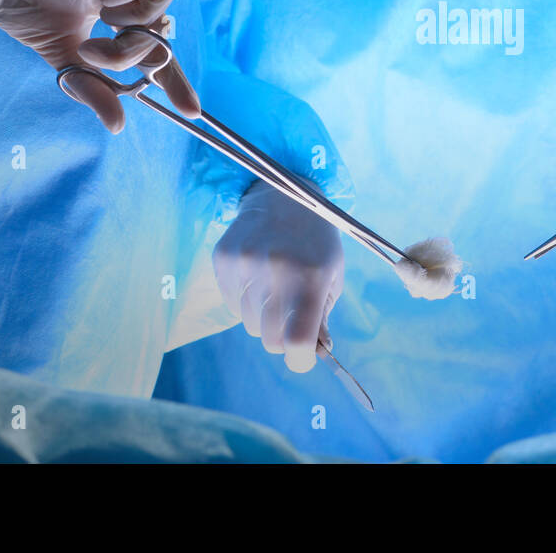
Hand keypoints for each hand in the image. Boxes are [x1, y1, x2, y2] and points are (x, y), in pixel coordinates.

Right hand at [0, 0, 198, 131]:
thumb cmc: (21, 5)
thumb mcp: (61, 56)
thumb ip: (91, 86)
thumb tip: (117, 126)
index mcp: (119, 16)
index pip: (157, 49)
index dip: (175, 79)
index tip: (191, 111)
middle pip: (164, 22)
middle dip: (138, 50)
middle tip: (97, 55)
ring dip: (146, 15)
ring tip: (107, 24)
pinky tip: (106, 2)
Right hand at [212, 182, 343, 373]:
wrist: (283, 195)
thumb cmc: (316, 242)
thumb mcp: (332, 275)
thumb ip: (322, 316)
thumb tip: (313, 352)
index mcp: (310, 277)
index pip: (297, 340)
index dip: (300, 360)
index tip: (303, 356)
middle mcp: (275, 271)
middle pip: (269, 339)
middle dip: (282, 336)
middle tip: (291, 313)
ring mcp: (245, 265)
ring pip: (250, 324)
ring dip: (264, 315)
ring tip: (275, 285)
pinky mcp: (223, 260)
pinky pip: (232, 304)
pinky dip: (245, 299)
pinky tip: (258, 273)